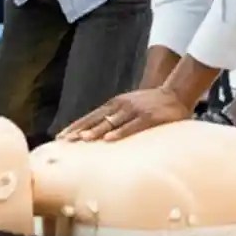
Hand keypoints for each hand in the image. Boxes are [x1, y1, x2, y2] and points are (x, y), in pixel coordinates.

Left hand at [58, 87, 193, 142]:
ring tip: (82, 140)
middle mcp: (120, 106)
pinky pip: (131, 126)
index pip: (90, 117)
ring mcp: (134, 111)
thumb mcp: (129, 107)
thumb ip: (115, 117)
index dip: (75, 126)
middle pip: (95, 119)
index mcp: (114, 105)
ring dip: (96, 131)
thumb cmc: (150, 104)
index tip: (60, 137)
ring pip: (111, 122)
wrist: (175, 94)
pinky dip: (119, 132)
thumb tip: (99, 133)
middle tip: (64, 141)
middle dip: (79, 130)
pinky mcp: (148, 117)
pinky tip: (109, 140)